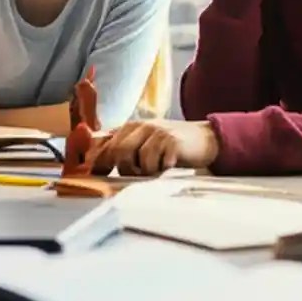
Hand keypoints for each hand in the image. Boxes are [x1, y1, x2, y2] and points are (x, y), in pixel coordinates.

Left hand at [85, 120, 219, 175]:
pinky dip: (157, 171)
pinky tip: (167, 167)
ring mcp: (156, 132)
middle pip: (117, 151)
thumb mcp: (145, 143)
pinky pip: (153, 163)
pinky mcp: (171, 142)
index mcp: (130, 126)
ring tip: (155, 170)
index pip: (104, 142)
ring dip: (142, 171)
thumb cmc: (172, 146)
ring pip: (134, 159)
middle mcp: (141, 126)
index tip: (96, 174)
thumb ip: (124, 149)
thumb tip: (95, 163)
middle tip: (137, 174)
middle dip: (123, 169)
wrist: (206, 139)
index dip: (97, 160)